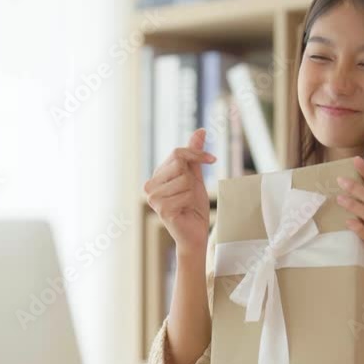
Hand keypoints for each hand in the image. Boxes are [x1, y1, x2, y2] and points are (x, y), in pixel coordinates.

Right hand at [143, 129, 215, 256]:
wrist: (195, 233)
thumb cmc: (193, 206)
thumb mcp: (195, 176)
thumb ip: (194, 154)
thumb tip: (200, 130)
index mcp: (157, 175)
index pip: (177, 153)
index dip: (197, 154)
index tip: (213, 159)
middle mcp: (150, 185)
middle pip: (180, 164)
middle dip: (192, 178)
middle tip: (190, 193)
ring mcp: (153, 197)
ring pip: (184, 180)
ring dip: (192, 192)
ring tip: (186, 203)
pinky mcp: (161, 209)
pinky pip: (186, 194)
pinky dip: (191, 202)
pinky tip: (184, 211)